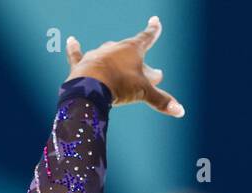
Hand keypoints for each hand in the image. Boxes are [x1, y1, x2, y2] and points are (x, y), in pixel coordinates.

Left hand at [66, 15, 183, 116]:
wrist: (90, 87)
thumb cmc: (119, 86)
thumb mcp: (143, 93)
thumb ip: (161, 100)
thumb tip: (181, 111)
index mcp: (133, 50)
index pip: (147, 37)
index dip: (153, 30)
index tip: (155, 21)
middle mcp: (115, 48)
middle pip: (131, 55)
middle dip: (143, 65)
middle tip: (155, 74)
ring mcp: (98, 55)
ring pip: (109, 56)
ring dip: (116, 64)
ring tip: (120, 71)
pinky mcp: (82, 64)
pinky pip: (77, 54)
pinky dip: (74, 48)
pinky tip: (70, 40)